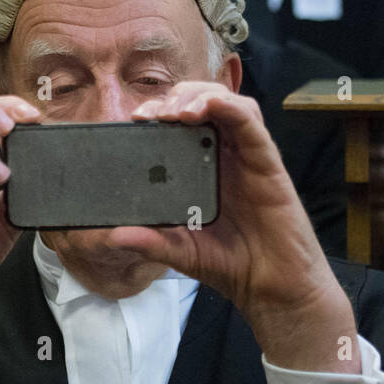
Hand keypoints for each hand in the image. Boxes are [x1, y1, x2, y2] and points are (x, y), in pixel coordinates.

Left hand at [107, 82, 359, 373]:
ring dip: (201, 96)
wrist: (270, 286)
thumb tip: (113, 235)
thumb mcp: (180, 251)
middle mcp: (225, 153)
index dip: (160, 110)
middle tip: (153, 114)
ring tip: (178, 111)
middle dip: (176, 97)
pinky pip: (250, 122)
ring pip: (227, 102)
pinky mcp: (267, 160)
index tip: (137, 119)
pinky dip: (230, 107)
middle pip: (203, 102)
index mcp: (203, 166)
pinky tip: (211, 108)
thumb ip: (151, 241)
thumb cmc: (230, 263)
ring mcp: (247, 154)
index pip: (182, 121)